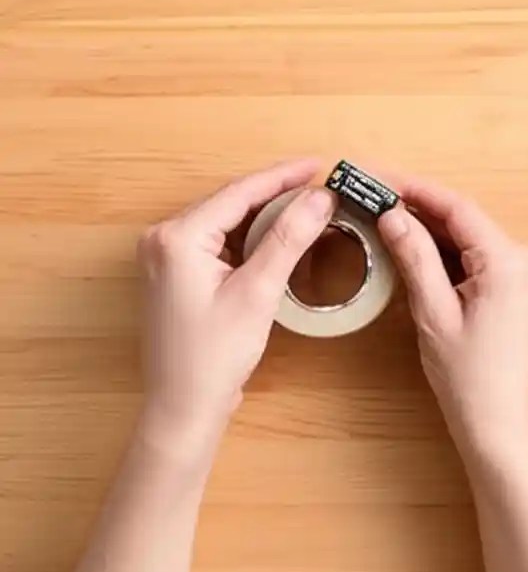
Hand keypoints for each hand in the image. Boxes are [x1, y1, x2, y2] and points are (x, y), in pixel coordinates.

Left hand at [136, 160, 336, 443]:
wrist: (184, 406)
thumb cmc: (213, 356)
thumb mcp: (257, 292)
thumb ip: (288, 239)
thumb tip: (320, 198)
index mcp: (178, 238)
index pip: (240, 192)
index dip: (283, 176)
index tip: (319, 165)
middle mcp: (164, 239)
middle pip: (231, 202)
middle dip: (277, 192)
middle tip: (320, 184)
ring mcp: (167, 257)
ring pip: (226, 221)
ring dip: (266, 214)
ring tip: (307, 204)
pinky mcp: (176, 274)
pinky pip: (218, 241)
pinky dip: (250, 236)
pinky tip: (278, 235)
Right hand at [376, 174, 527, 458]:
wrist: (500, 425)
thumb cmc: (468, 378)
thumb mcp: (433, 313)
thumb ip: (414, 257)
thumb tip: (391, 214)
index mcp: (511, 263)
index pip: (459, 209)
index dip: (416, 189)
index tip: (379, 178)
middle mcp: (527, 260)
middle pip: (465, 221)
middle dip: (419, 208)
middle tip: (373, 195)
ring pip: (470, 238)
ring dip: (430, 229)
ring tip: (383, 215)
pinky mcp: (520, 288)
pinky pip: (479, 257)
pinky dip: (447, 252)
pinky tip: (412, 245)